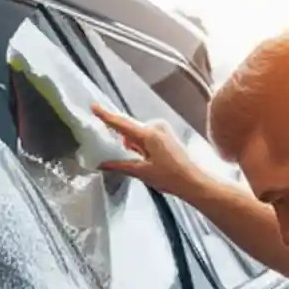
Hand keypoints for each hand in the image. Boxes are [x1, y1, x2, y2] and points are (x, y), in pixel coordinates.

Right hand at [92, 105, 206, 197]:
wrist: (195, 182)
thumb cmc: (170, 177)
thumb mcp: (142, 172)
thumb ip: (120, 165)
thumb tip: (102, 164)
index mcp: (148, 134)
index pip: (122, 124)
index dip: (106, 116)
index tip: (94, 107)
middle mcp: (155, 127)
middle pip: (130, 130)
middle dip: (126, 143)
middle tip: (136, 161)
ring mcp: (162, 130)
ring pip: (138, 135)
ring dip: (135, 146)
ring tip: (146, 164)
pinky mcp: (166, 135)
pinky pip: (146, 137)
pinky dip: (142, 146)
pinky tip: (149, 160)